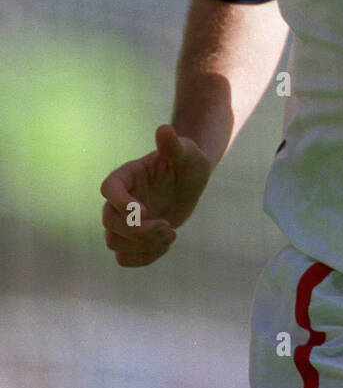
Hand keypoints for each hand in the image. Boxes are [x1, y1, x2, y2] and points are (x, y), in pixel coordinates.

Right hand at [100, 124, 211, 266]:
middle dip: (139, 232)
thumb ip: (174, 145)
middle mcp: (120, 199)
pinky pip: (123, 258)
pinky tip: (164, 245)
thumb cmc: (188, 160)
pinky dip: (144, 258)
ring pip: (114, 243)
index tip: (148, 211)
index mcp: (127, 175)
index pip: (109, 190)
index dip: (123, 204)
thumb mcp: (188, 152)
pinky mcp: (133, 237)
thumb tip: (164, 129)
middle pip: (109, 223)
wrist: (189, 178)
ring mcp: (124, 219)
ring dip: (143, 246)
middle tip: (169, 227)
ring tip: (171, 235)